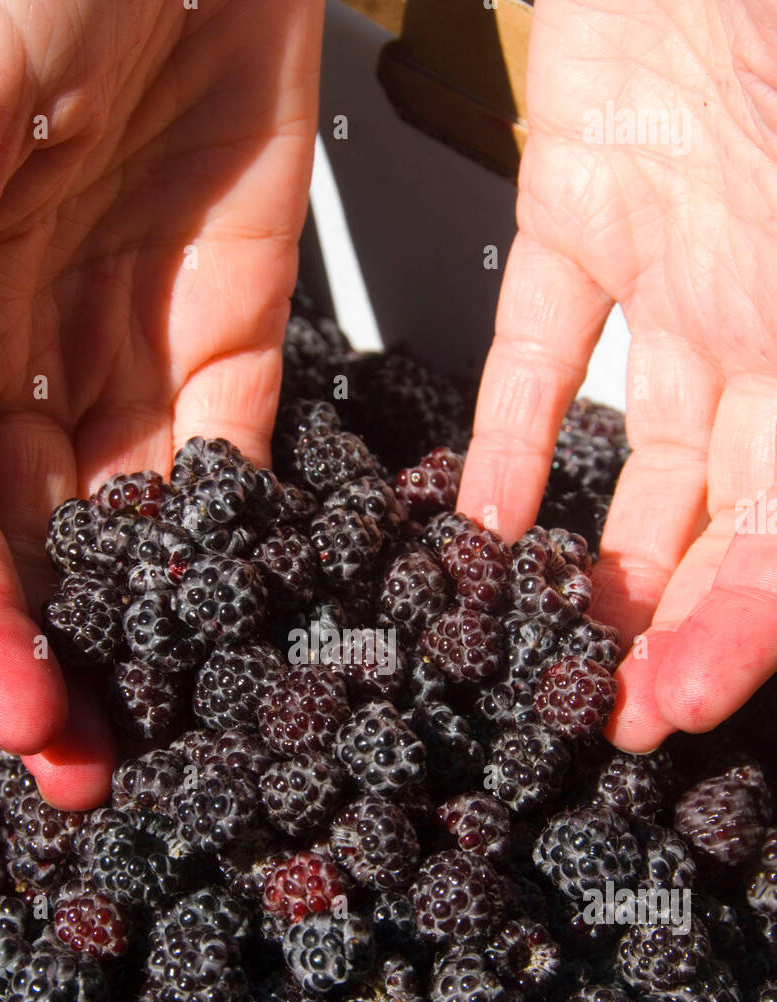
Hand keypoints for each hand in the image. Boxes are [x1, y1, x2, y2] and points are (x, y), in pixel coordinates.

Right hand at [0, 0, 321, 805]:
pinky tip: (239, 607)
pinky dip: (227, 526)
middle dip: (45, 650)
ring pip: (114, 512)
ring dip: (141, 619)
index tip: (19, 707)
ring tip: (170, 725)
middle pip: (11, 533)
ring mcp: (107, 336)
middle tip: (90, 768)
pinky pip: (219, 444)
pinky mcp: (222, 317)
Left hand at [458, 0, 776, 751]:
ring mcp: (682, 271)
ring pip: (644, 453)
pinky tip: (475, 527)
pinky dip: (509, 436)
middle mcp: (771, 318)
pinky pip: (540, 346)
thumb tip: (774, 540)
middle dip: (675, 621)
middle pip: (728, 512)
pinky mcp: (586, 213)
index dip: (748, 625)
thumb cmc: (765, 27)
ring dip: (602, 553)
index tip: (677, 705)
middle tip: (610, 712)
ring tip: (545, 644)